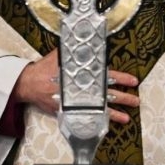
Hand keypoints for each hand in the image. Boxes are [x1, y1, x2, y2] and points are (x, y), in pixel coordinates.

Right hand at [13, 49, 139, 123]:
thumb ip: (74, 51)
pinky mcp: (69, 112)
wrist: (29, 84)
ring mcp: (76, 102)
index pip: (106, 76)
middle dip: (123, 98)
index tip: (133, 81)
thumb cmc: (44, 68)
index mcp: (82, 75)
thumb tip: (86, 40)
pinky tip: (106, 124)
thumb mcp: (60, 55)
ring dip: (115, 113)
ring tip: (127, 117)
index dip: (121, 79)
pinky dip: (97, 121)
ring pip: (99, 109)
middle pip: (107, 94)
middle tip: (136, 101)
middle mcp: (81, 90)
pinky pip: (86, 118)